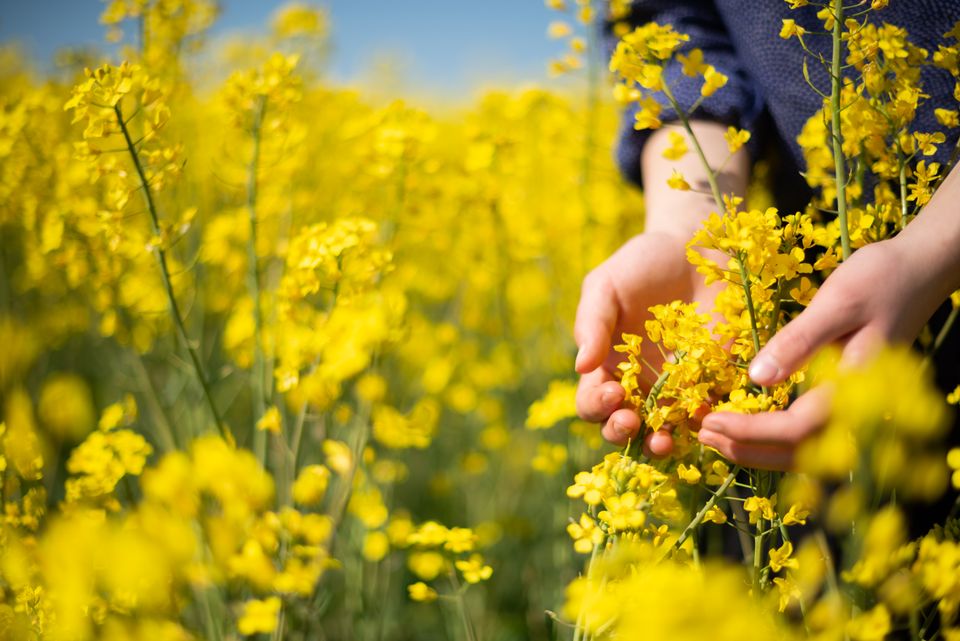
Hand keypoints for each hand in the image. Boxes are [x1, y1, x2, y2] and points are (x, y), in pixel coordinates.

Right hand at [574, 231, 718, 453]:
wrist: (696, 248)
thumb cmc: (641, 264)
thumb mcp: (606, 285)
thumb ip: (592, 322)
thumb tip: (581, 365)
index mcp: (607, 367)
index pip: (592, 402)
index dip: (597, 407)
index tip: (612, 393)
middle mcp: (639, 387)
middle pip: (624, 428)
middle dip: (623, 433)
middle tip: (632, 423)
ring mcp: (678, 389)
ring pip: (665, 433)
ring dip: (661, 444)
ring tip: (665, 440)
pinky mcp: (715, 383)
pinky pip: (709, 413)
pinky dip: (707, 423)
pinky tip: (706, 416)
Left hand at [698, 237, 946, 469]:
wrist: (920, 269)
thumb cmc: (880, 279)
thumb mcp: (835, 303)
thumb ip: (799, 342)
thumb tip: (757, 380)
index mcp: (857, 388)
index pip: (796, 429)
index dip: (750, 432)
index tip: (710, 420)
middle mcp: (860, 408)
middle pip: (799, 452)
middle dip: (746, 449)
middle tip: (702, 434)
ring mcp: (858, 408)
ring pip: (805, 450)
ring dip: (758, 450)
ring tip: (715, 436)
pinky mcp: (849, 399)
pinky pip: (810, 432)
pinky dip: (775, 437)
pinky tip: (745, 425)